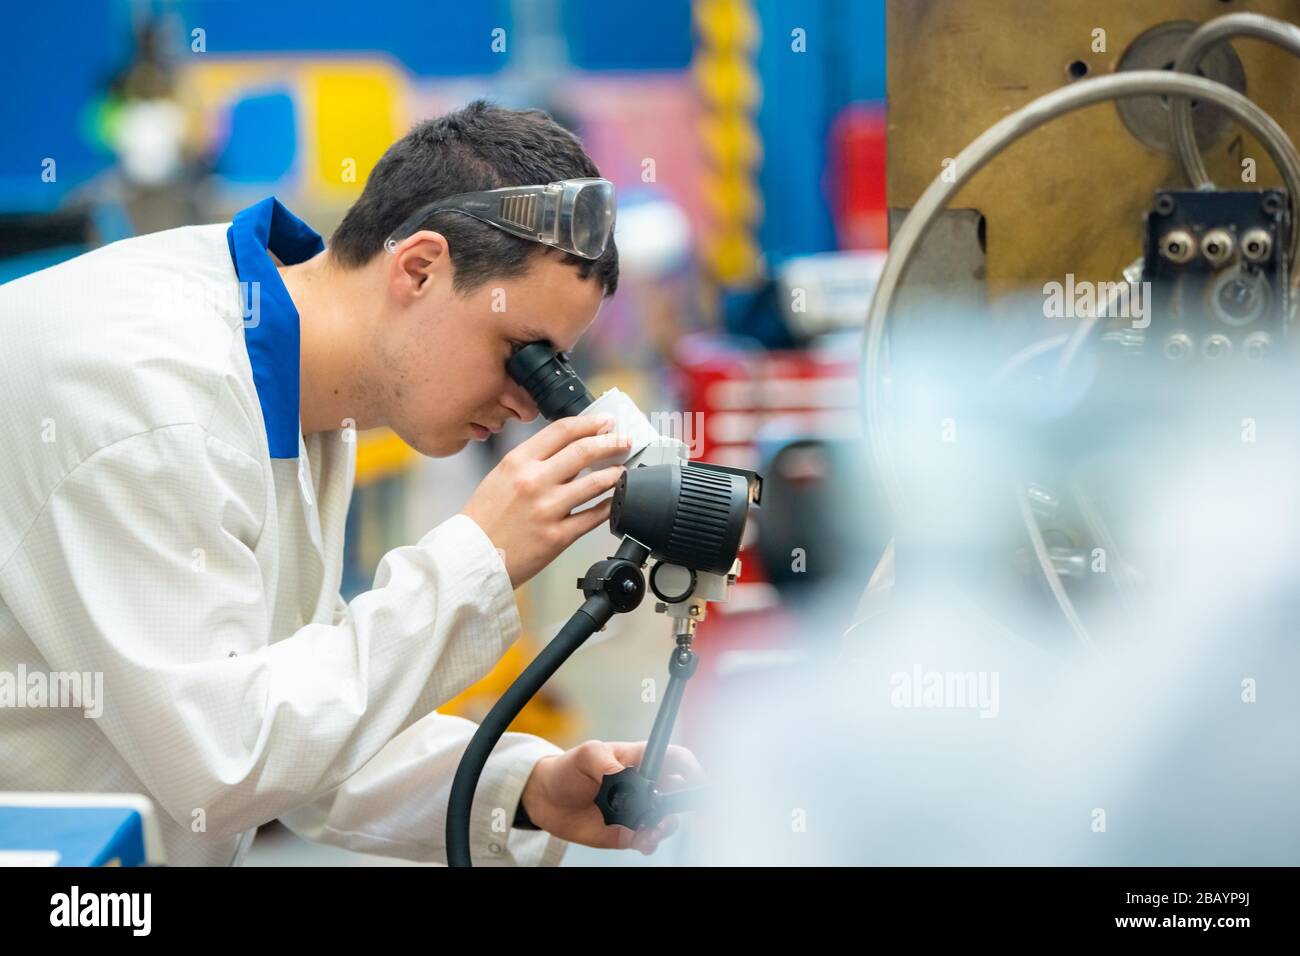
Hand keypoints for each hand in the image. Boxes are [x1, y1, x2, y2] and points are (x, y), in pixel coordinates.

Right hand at [462, 416, 631, 587]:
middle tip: (624, 440)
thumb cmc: (483, 519)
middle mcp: (533, 481)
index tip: (605, 422)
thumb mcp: (500, 477)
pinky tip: (616, 500)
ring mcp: (547, 509)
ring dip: (616, 473)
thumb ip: (533, 463)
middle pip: (584, 451)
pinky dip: (610, 505)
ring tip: (622, 470)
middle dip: (611, 442)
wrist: (470, 558)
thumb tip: (570, 453)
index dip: (590, 423)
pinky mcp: (557, 536)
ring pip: (595, 482)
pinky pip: (593, 517)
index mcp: (517, 462)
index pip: (562, 431)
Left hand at [519, 740, 704, 854]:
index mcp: (640, 759)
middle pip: (679, 792)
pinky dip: (650, 842)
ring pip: (666, 820)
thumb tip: (628, 782)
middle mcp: (644, 785)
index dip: (693, 770)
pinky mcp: (627, 832)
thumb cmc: (567, 768)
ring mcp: (637, 810)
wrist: (545, 798)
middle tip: (682, 813)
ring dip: (666, 826)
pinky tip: (643, 841)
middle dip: (687, 804)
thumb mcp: (587, 755)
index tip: (699, 784)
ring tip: (653, 830)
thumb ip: (609, 765)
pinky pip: (647, 839)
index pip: (677, 760)